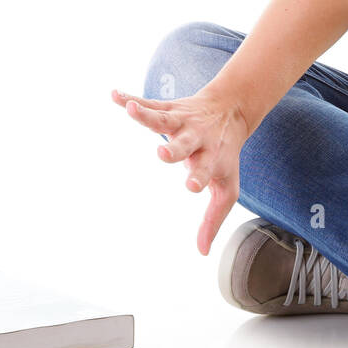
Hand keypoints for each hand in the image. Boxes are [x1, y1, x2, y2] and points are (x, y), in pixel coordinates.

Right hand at [111, 87, 249, 255]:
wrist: (232, 109)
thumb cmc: (226, 155)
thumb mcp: (226, 188)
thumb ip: (213, 219)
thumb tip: (203, 252)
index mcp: (210, 159)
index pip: (204, 171)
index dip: (198, 178)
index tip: (191, 186)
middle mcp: (196, 139)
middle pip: (183, 144)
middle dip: (174, 149)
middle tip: (163, 153)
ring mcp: (182, 122)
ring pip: (163, 118)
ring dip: (146, 115)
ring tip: (132, 109)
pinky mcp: (169, 108)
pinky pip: (149, 103)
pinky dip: (130, 99)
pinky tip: (115, 95)